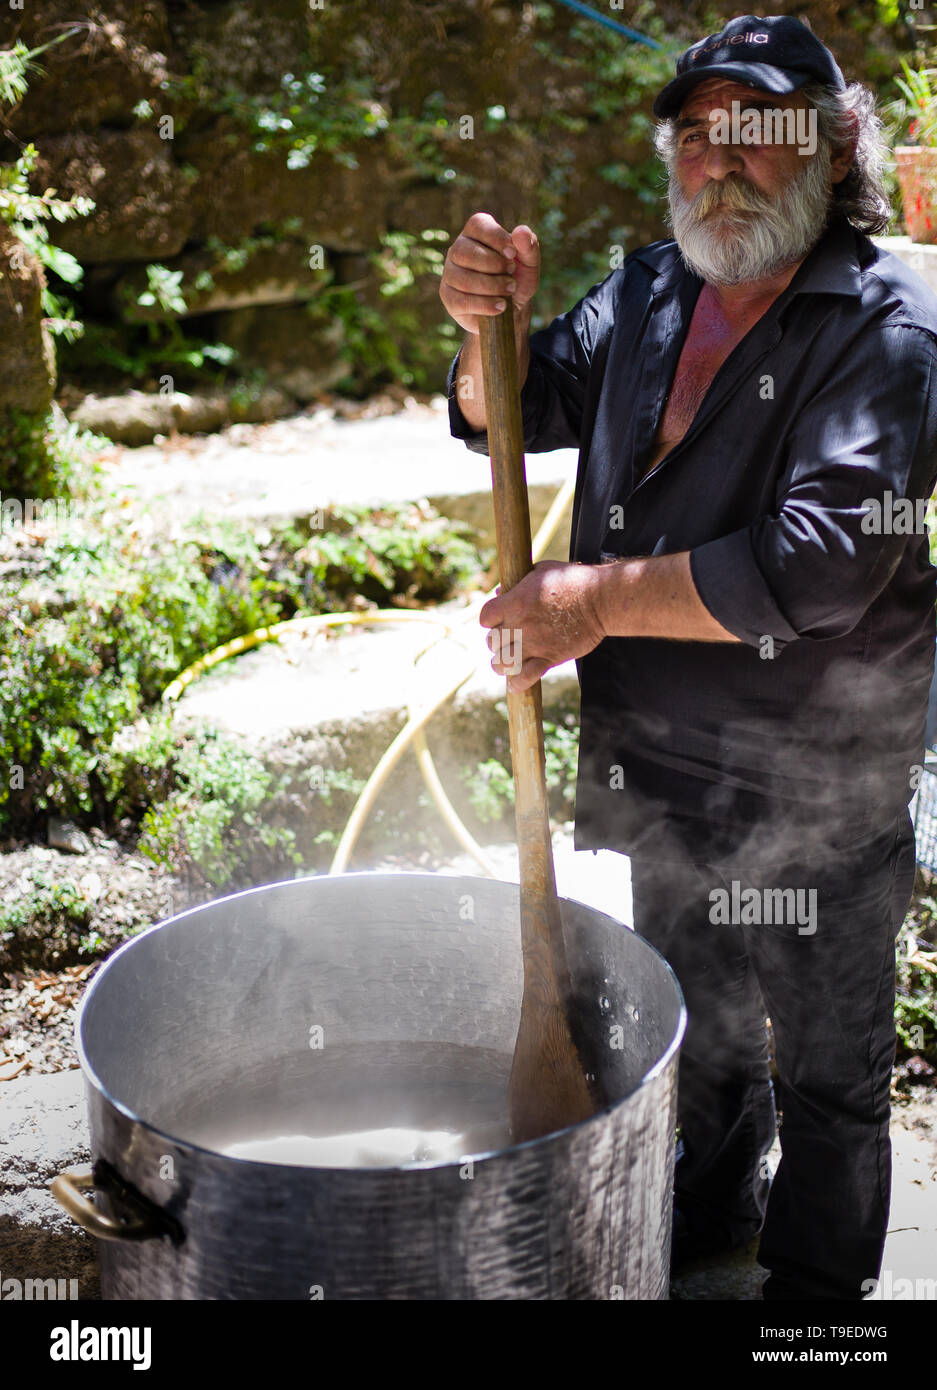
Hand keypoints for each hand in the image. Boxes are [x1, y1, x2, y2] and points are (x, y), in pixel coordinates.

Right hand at [439, 212, 539, 335]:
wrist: (511, 311)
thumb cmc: (517, 280)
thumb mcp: (529, 263)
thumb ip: (528, 246)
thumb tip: (520, 231)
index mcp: (476, 233)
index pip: (478, 225)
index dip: (496, 237)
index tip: (512, 254)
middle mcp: (458, 250)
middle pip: (465, 252)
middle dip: (493, 265)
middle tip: (511, 274)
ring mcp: (450, 274)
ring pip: (463, 279)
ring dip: (492, 286)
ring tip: (509, 291)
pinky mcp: (448, 297)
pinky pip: (462, 301)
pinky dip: (485, 305)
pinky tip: (500, 307)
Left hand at [479, 561, 607, 692]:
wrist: (600, 599)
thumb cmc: (574, 580)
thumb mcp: (541, 571)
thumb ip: (518, 582)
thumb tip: (499, 592)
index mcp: (514, 602)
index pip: (485, 617)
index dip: (490, 620)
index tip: (498, 621)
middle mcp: (518, 625)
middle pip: (492, 641)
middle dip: (498, 641)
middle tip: (508, 641)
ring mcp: (533, 643)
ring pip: (502, 663)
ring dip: (502, 664)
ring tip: (507, 664)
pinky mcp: (549, 658)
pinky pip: (524, 678)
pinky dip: (517, 684)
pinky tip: (514, 685)